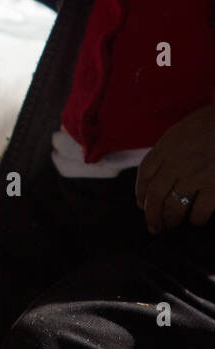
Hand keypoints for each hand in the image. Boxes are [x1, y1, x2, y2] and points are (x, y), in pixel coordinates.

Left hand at [135, 103, 214, 232]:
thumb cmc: (212, 122)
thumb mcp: (183, 129)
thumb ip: (171, 149)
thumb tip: (163, 171)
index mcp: (167, 147)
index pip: (144, 173)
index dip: (140, 192)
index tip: (141, 203)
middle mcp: (176, 162)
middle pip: (155, 194)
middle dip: (151, 213)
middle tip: (153, 226)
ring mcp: (196, 175)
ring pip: (173, 205)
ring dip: (170, 219)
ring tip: (170, 226)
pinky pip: (201, 208)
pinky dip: (197, 217)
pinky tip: (197, 220)